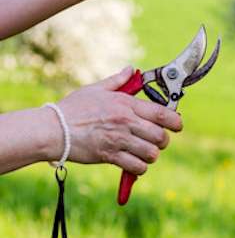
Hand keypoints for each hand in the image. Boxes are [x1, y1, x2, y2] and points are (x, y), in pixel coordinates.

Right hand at [52, 67, 182, 174]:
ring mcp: (119, 140)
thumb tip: (131, 69)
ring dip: (151, 155)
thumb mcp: (97, 89)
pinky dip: (139, 168)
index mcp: (126, 104)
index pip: (161, 113)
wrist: (53, 129)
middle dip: (163, 140)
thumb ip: (118, 80)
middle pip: (160, 135)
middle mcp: (126, 122)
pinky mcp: (109, 156)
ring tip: (145, 152)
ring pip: (151, 153)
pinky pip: (135, 167)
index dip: (175, 121)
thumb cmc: (74, 108)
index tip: (178, 125)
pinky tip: (134, 163)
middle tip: (157, 141)